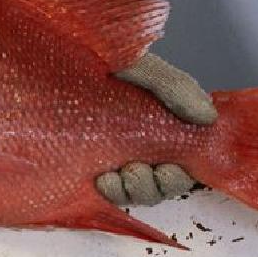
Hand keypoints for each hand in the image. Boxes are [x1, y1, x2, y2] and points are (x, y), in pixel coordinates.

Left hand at [97, 53, 214, 205]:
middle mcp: (142, 144)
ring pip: (140, 193)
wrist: (50, 60)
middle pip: (165, 184)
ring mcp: (115, 157)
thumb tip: (207, 117)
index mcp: (161, 123)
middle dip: (158, 186)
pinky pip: (109, 196)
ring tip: (118, 175)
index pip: (187, 160)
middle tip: (139, 171)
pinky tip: (100, 180)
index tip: (169, 168)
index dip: (182, 173)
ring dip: (134, 191)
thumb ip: (173, 88)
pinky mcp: (88, 167)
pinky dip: (111, 194)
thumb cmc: (96, 60)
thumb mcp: (139, 66)